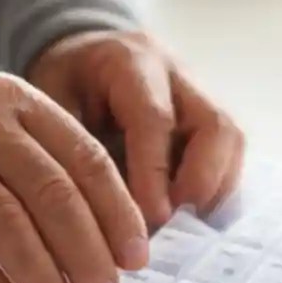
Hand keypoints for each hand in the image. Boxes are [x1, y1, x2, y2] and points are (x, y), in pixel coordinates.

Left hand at [29, 30, 244, 227]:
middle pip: (214, 125)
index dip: (156, 172)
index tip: (153, 218)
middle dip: (203, 180)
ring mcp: (201, 95)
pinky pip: (230, 155)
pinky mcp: (210, 118)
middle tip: (177, 224)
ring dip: (215, 189)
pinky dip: (217, 190)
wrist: (87, 54)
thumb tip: (95, 214)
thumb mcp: (51, 101)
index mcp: (131, 62)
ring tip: (187, 228)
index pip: (154, 118)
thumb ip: (74, 147)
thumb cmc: (67, 81)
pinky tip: (192, 219)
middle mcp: (177, 75)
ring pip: (231, 140)